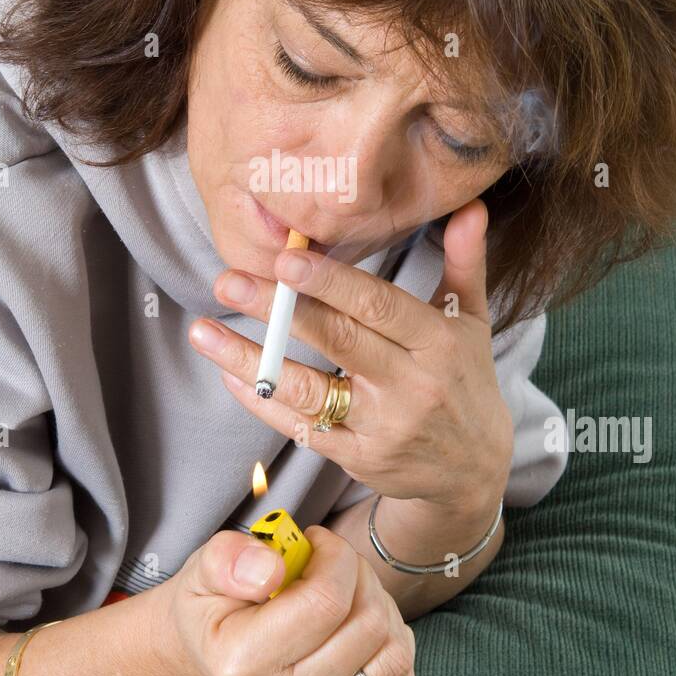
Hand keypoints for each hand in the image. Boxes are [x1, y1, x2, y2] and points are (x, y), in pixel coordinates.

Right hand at [166, 525, 415, 675]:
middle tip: (330, 561)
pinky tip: (356, 622)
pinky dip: (389, 638)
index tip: (316, 540)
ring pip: (393, 652)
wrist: (214, 655)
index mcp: (241, 663)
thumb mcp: (204, 568)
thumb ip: (229, 560)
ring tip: (346, 590)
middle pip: (366, 624)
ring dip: (379, 605)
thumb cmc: (213, 603)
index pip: (325, 601)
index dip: (335, 556)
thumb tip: (272, 569)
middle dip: (358, 574)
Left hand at [188, 198, 513, 519]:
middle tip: (227, 281)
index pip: (380, 306)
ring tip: (202, 332)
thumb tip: (471, 205)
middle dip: (278, 309)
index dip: (332, 283)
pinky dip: (263, 401)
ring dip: (250, 360)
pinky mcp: (358, 458)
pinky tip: (229, 374)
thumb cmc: (464, 379)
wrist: (473, 470)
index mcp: (438, 342)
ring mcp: (382, 426)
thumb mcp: (472, 321)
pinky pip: (301, 427)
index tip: (286, 259)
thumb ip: (464, 262)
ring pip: (308, 389)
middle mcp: (412, 385)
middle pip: (337, 340)